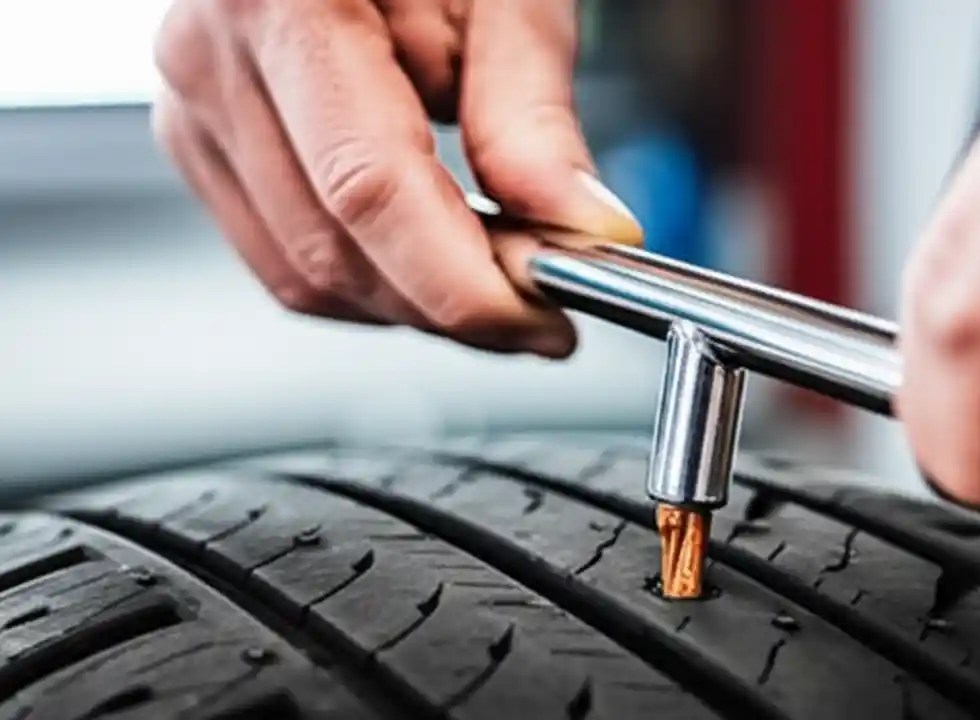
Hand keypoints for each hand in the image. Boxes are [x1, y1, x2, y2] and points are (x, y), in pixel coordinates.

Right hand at [151, 0, 641, 357]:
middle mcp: (211, 55)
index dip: (463, 282)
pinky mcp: (204, 143)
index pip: (370, 187)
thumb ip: (530, 111)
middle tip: (550, 290)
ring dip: (417, 299)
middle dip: (456, 300)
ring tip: (499, 261)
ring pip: (307, 275)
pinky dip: (371, 280)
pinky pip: (285, 259)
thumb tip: (576, 229)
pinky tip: (432, 251)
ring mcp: (193, 106)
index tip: (544, 320)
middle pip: (336, 248)